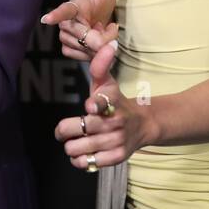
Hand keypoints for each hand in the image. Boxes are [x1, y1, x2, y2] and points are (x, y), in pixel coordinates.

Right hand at [41, 0, 116, 61]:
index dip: (57, 15)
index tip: (47, 19)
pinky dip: (92, 53)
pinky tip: (95, 43)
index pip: (65, 10)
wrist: (101, 14)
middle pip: (83, 37)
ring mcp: (66, 36)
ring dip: (98, 45)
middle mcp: (66, 22)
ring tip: (102, 30)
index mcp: (74, 6)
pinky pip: (81, 57)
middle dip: (101, 37)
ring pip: (83, 49)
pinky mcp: (68, 49)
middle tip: (110, 26)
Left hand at [52, 29, 148, 169]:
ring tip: (75, 142)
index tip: (90, 106)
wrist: (144, 125)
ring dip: (70, 146)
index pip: (104, 101)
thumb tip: (110, 44)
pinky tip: (83, 153)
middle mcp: (115, 121)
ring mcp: (116, 141)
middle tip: (65, 130)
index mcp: (113, 100)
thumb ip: (101, 65)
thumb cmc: (117, 102)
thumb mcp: (108, 83)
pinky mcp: (116, 157)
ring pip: (76, 149)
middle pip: (78, 129)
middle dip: (64, 131)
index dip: (95, 103)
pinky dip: (79, 160)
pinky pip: (85, 163)